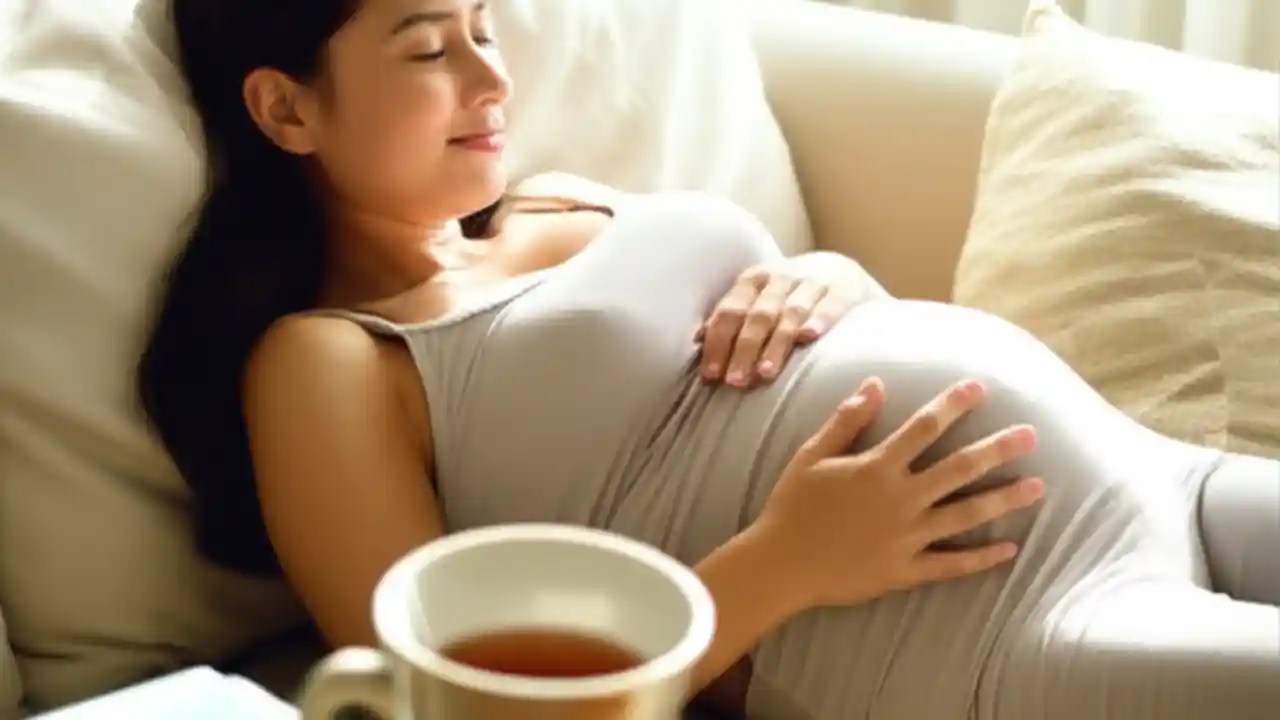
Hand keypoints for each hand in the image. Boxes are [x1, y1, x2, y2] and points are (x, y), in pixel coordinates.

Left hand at [696, 257, 859, 388]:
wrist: (840, 270)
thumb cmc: (788, 296)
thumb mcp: (756, 298)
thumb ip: (730, 318)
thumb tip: (696, 339)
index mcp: (753, 280)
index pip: (730, 311)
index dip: (719, 343)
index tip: (711, 375)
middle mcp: (780, 278)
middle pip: (758, 315)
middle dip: (745, 349)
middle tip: (736, 382)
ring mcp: (812, 282)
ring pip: (791, 313)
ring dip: (776, 343)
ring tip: (766, 373)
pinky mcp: (843, 289)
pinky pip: (830, 304)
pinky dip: (819, 319)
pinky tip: (809, 337)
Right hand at [752, 377, 1044, 609]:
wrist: (780, 566)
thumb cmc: (791, 506)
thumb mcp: (811, 455)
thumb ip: (846, 421)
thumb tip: (875, 384)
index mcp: (877, 468)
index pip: (924, 427)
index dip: (953, 404)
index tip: (980, 387)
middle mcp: (899, 499)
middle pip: (959, 468)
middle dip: (998, 449)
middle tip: (1032, 434)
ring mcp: (906, 537)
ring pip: (966, 515)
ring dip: (1004, 499)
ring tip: (1037, 486)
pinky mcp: (905, 571)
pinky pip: (951, 564)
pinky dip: (981, 558)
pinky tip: (1009, 549)